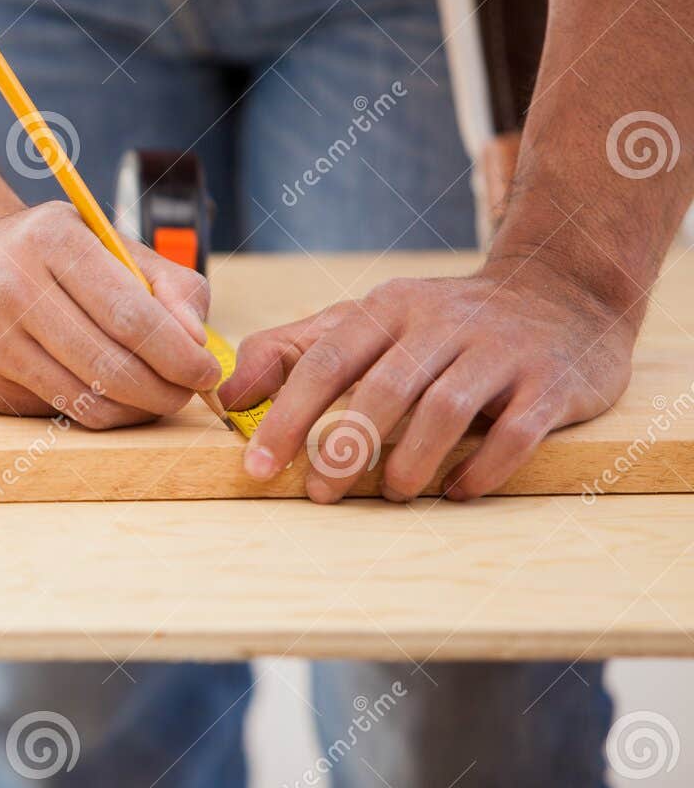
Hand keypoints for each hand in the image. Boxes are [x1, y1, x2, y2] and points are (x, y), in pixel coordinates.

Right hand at [0, 202, 222, 427]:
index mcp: (49, 240)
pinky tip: (107, 397)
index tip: (207, 371)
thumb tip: (195, 342)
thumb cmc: (47, 256)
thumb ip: (167, 283)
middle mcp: (9, 287)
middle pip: (111, 366)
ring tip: (154, 396)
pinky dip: (96, 414)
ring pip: (86, 402)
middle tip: (188, 393)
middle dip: (165, 390)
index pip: (130, 314)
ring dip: (135, 410)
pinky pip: (56, 414)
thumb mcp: (107, 243)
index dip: (179, 353)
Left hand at [216, 260, 636, 501]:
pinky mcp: (550, 383)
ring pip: (446, 410)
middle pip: (382, 389)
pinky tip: (457, 490)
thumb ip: (291, 351)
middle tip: (321, 494)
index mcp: (387, 309)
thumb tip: (227, 395)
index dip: (287, 417)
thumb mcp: (365, 320)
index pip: (325, 361)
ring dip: (410, 462)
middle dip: (344, 448)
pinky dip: (482, 468)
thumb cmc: (439, 323)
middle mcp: (442, 323)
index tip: (259, 467)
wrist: (560, 292)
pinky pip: (515, 432)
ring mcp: (500, 350)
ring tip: (392, 494)